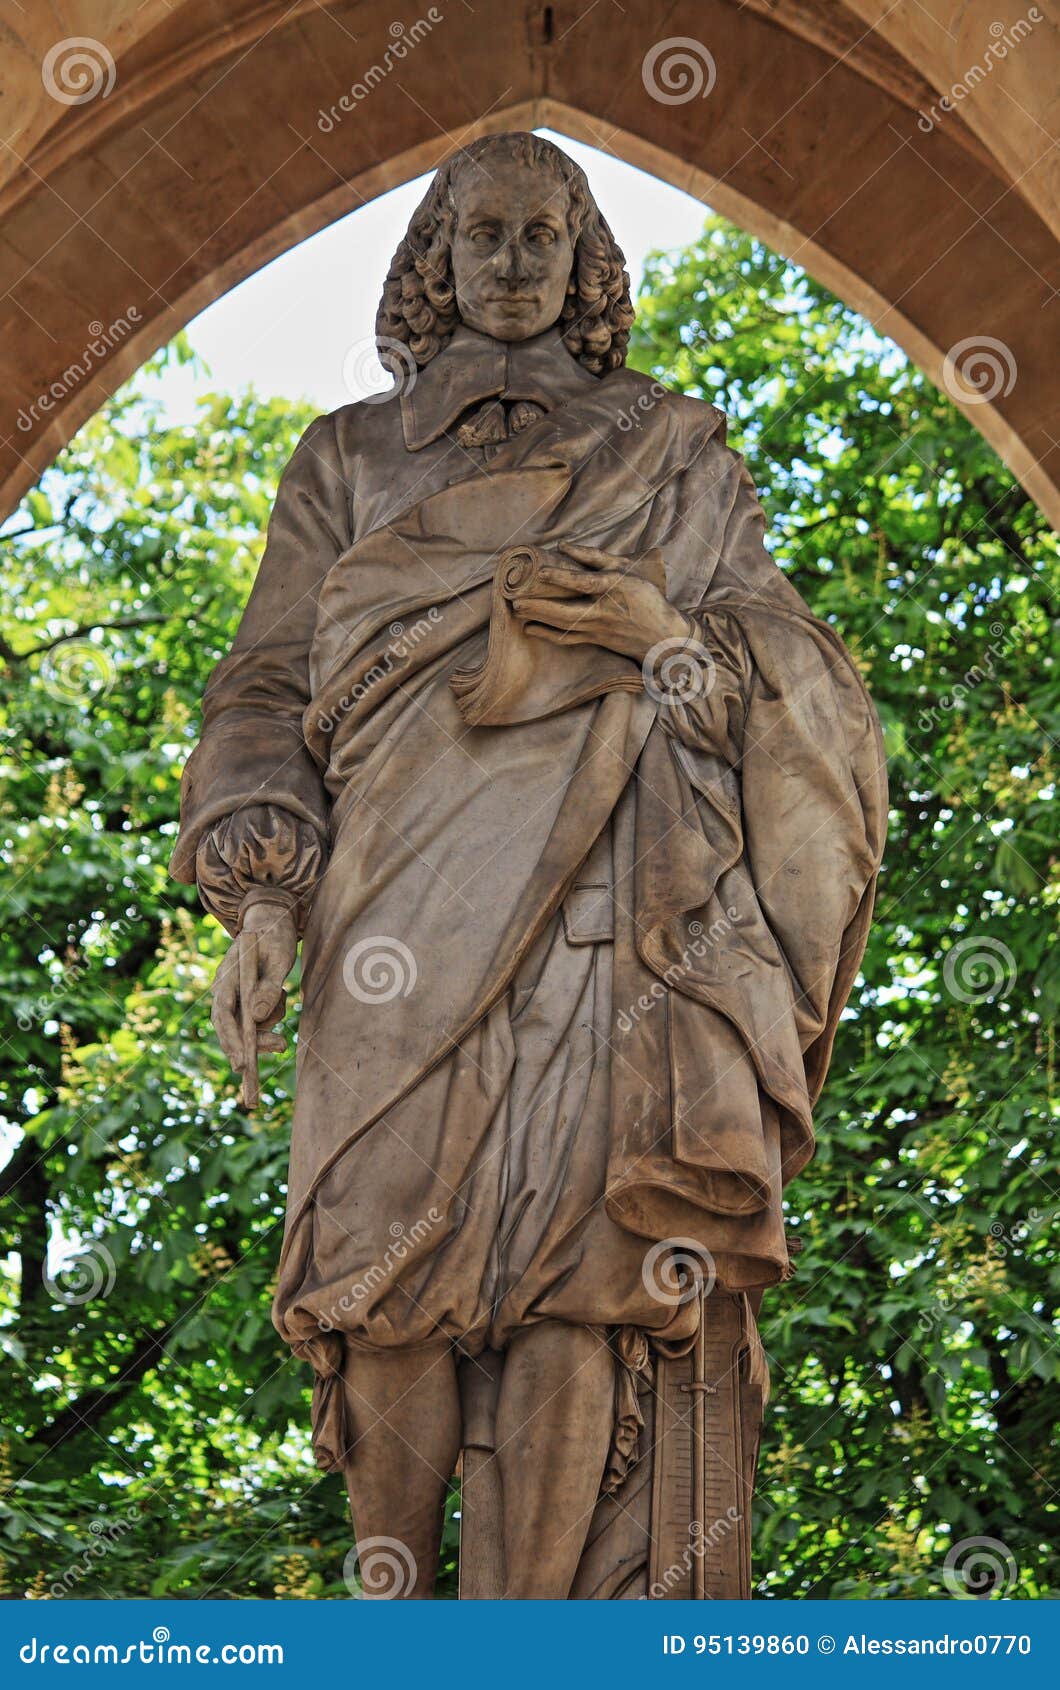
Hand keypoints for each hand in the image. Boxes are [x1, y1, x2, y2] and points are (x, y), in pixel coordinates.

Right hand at [210, 900, 296, 1073]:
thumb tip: (259, 1018)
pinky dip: (272, 1014)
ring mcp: (235, 994)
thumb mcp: (279, 957)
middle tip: (280, 1046)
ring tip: (285, 1003)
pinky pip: (258, 1016)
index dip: (230, 1039)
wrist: (274, 919)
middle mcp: (226, 989)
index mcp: (226, 977)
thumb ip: (269, 987)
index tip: (242, 1060)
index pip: (223, 1014)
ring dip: (266, 1028)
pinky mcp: (247, 997)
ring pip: (247, 1024)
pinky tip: (281, 995)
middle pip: (231, 1026)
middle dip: (251, 1044)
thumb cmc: (275, 936)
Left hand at [510, 543, 693, 662]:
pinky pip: (568, 639)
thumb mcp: (626, 571)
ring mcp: (599, 628)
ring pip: (564, 626)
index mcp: (614, 587)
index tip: (540, 571)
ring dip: (540, 619)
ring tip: (518, 611)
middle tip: (516, 600)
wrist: (663, 636)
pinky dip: (548, 634)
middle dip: (540, 606)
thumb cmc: (646, 598)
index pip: (584, 582)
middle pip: (567, 610)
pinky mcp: (596, 640)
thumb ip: (596, 557)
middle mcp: (604, 610)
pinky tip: (530, 628)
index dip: (562, 576)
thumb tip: (564, 546)